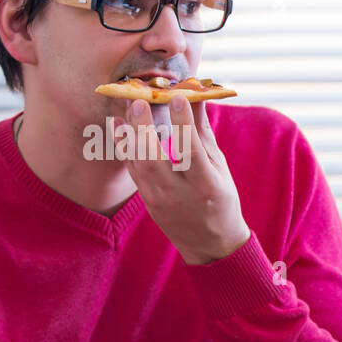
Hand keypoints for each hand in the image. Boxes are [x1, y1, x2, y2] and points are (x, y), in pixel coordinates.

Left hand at [114, 96, 250, 264]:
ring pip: (139, 165)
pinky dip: (125, 146)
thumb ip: (203, 135)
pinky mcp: (147, 201)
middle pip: (155, 160)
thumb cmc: (221, 201)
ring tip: (127, 107)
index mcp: (207, 187)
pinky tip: (120, 125)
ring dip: (130, 134)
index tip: (177, 98)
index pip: (191, 152)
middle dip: (144, 128)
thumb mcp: (220, 169)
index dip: (183, 124)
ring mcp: (159, 201)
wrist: (210, 244)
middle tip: (139, 101)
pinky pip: (133, 170)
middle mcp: (180, 195)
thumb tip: (195, 99)